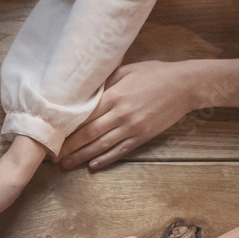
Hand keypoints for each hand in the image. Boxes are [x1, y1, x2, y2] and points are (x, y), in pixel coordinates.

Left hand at [57, 59, 238, 170]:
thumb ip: (105, 82)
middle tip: (54, 158)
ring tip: (67, 166)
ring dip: (82, 158)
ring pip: (102, 146)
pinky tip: (93, 167)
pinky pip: (120, 151)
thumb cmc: (155, 74)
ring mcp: (132, 128)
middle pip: (89, 135)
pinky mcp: (142, 136)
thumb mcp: (127, 70)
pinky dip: (106, 160)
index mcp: (114, 96)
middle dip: (70, 148)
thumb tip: (85, 92)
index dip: (67, 129)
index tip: (53, 136)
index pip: (84, 117)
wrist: (185, 85)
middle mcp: (121, 114)